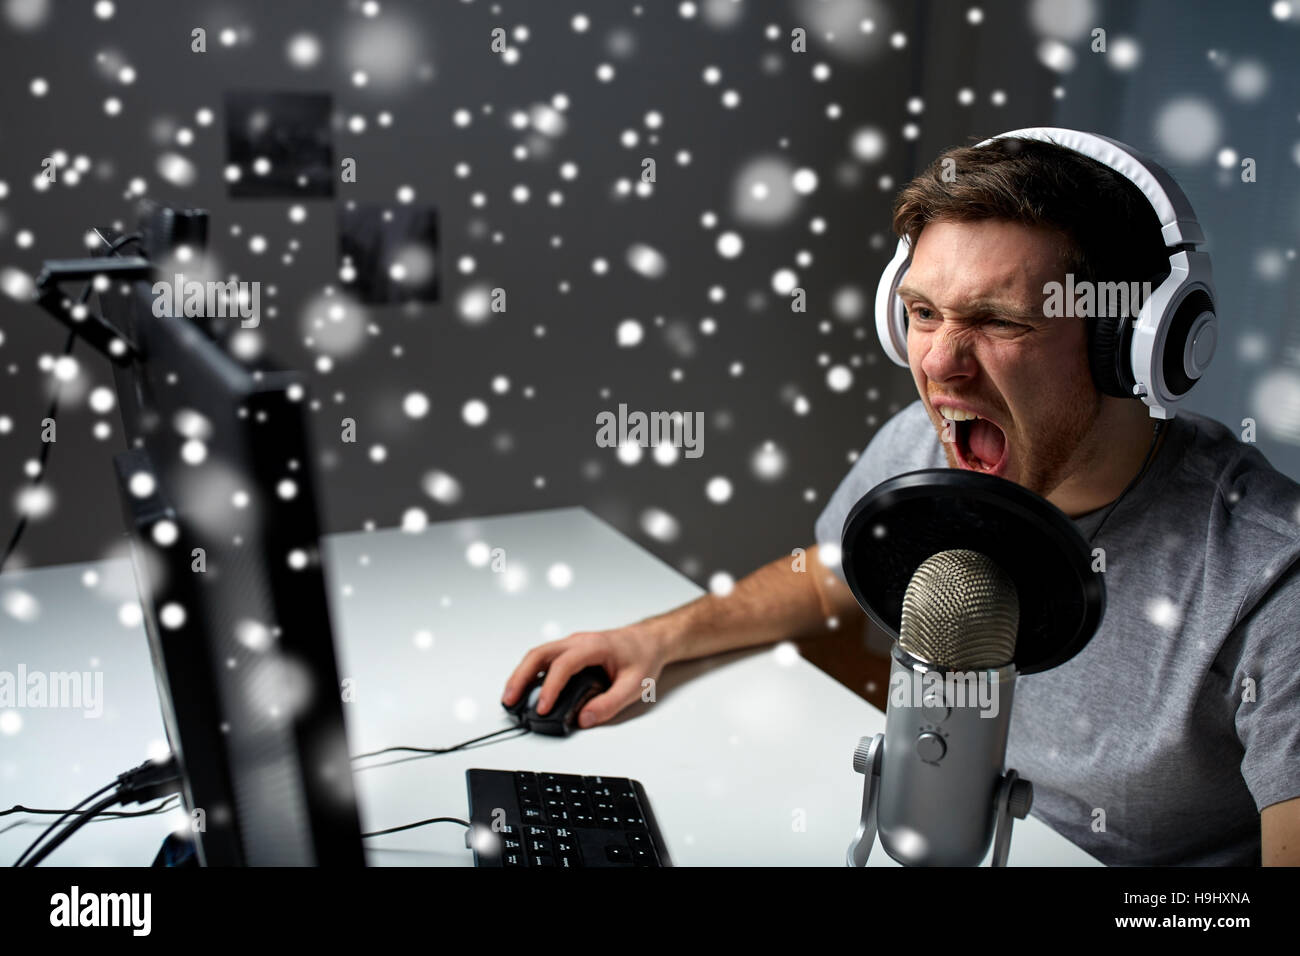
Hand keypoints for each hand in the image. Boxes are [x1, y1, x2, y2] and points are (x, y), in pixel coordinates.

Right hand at [501, 622, 670, 728]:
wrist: (649, 640)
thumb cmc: (643, 657)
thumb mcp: (635, 685)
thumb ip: (610, 704)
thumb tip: (584, 719)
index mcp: (595, 646)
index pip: (564, 664)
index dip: (550, 687)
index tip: (543, 708)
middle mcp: (578, 642)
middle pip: (540, 654)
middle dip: (520, 677)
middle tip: (509, 701)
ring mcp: (572, 644)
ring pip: (538, 655)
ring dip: (521, 675)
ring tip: (510, 698)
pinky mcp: (570, 651)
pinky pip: (544, 659)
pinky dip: (530, 673)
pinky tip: (526, 689)